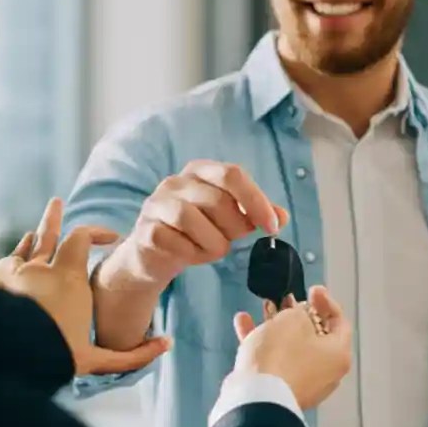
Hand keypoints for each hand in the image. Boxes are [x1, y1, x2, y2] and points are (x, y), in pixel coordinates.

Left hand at [0, 198, 171, 375]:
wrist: (5, 357)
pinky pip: (6, 262)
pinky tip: (14, 258)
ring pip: (25, 247)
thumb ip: (132, 353)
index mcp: (68, 277)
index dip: (98, 233)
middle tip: (55, 203)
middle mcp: (39, 267)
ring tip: (35, 231)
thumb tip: (166, 344)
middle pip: (48, 234)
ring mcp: (11, 272)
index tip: (112, 238)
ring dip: (34, 237)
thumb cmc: (56, 356)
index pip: (82, 238)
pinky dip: (15, 258)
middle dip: (53, 219)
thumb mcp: (96, 359)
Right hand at [112, 160, 288, 285]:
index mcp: (200, 171)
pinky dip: (190, 253)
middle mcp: (176, 182)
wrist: (154, 255)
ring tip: (212, 250)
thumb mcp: (230, 221)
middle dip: (233, 228)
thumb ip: (255, 215)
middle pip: (217, 200)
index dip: (256, 200)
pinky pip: (174, 241)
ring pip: (191, 219)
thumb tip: (282, 216)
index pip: (232, 174)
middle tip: (230, 240)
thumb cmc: (197, 232)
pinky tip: (190, 254)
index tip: (272, 227)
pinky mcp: (145, 230)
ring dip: (212, 243)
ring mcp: (156, 204)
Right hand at [230, 285, 351, 409]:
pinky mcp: (280, 389)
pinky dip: (262, 343)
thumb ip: (299, 312)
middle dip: (298, 314)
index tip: (311, 290)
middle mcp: (325, 372)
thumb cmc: (281, 355)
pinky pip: (274, 360)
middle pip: (315, 335)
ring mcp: (302, 382)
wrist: (257, 397)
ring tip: (264, 307)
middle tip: (287, 299)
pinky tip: (244, 323)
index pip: (340, 322)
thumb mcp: (293, 320)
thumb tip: (298, 318)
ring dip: (277, 326)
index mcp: (338, 354)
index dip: (326, 301)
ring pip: (291, 347)